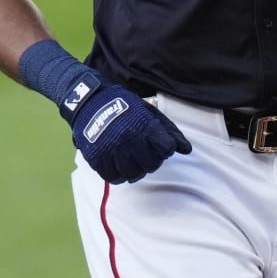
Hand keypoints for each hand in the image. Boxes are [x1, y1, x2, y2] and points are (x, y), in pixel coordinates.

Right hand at [61, 71, 190, 183]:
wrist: (89, 100)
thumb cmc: (124, 106)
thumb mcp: (148, 112)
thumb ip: (169, 131)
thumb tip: (187, 150)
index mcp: (144, 126)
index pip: (166, 149)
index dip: (164, 148)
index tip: (158, 144)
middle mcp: (129, 139)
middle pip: (151, 165)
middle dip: (152, 161)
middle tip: (145, 154)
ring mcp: (112, 149)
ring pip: (133, 174)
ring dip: (136, 170)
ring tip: (132, 161)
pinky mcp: (97, 157)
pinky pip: (113, 177)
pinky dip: (119, 175)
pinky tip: (119, 166)